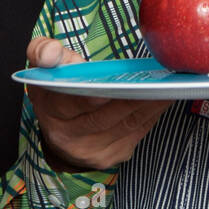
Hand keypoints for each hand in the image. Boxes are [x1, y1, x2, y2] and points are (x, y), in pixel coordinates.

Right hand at [25, 37, 172, 171]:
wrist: (59, 134)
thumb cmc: (55, 93)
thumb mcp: (42, 69)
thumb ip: (42, 52)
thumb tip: (52, 53)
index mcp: (51, 111)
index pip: (71, 103)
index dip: (93, 96)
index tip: (114, 84)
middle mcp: (70, 137)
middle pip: (105, 117)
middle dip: (132, 99)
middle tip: (154, 81)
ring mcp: (93, 150)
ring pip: (126, 125)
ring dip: (149, 106)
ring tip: (167, 86)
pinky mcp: (112, 155)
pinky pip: (137, 133)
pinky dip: (152, 114)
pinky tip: (164, 98)